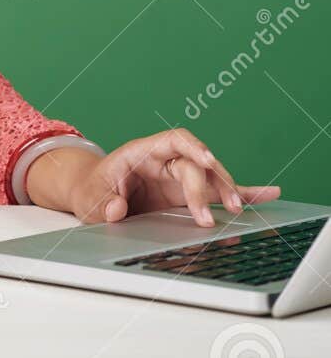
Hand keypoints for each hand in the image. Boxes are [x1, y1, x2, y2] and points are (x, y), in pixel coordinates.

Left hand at [57, 128, 280, 226]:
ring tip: (238, 210)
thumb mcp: (88, 197)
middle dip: (205, 186)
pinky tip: (268, 195)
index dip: (193, 146)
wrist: (94, 196)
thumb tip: (116, 208)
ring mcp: (178, 179)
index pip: (174, 140)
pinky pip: (217, 192)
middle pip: (195, 165)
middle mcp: (165, 162)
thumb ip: (100, 202)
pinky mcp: (187, 197)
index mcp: (142, 152)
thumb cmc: (92, 190)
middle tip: (207, 217)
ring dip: (227, 191)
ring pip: (210, 178)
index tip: (206, 160)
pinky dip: (242, 193)